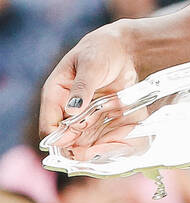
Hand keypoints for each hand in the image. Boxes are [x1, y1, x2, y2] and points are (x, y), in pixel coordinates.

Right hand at [40, 21, 138, 149]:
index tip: (72, 146)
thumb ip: (82, 87)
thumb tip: (72, 108)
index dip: (59, 138)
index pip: (50, 124)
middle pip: (67, 137)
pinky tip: (117, 145)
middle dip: (77, 148)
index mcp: (56, 94)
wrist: (125, 46)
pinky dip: (107, 141)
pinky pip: (101, 134)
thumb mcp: (91, 65)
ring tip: (105, 153)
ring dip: (93, 148)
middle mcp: (68, 108)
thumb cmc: (101, 49)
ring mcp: (85, 114)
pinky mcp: (102, 116)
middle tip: (90, 156)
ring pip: (84, 140)